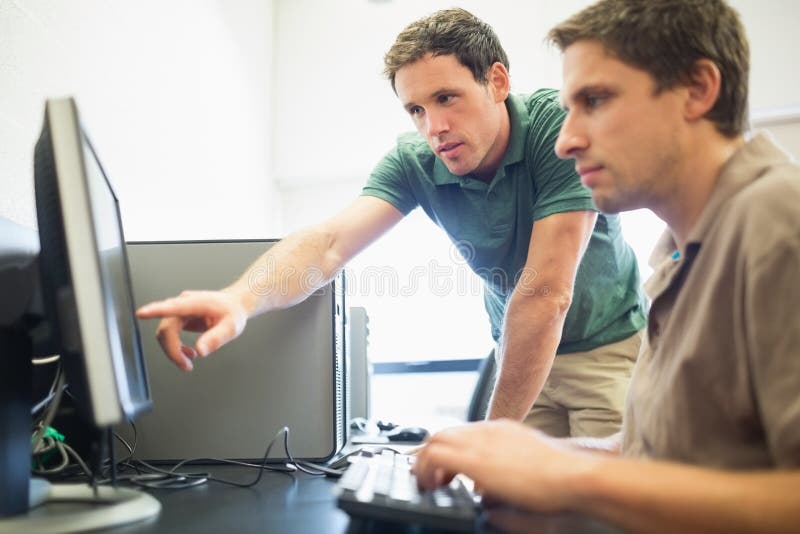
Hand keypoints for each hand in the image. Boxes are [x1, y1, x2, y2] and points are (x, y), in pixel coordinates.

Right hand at [136, 290, 248, 370]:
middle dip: (172, 350)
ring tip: (188, 362)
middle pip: (166, 328)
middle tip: (186, 366)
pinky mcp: (179, 316)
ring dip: (173, 350)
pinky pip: (169, 334)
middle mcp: (184, 304)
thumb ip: (216, 338)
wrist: (235, 305)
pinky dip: (175, 347)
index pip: (172, 308)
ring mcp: (180, 310)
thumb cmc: (233, 313)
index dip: (155, 311)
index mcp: (196, 303)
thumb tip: (200, 351)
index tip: (141, 313)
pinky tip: (188, 353)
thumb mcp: (232, 327)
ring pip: (165, 333)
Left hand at [412, 419, 593, 512]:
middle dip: (430, 454)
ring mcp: (480, 441)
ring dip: (426, 461)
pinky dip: (427, 468)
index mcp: (501, 431)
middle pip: (445, 432)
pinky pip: (436, 455)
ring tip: (429, 483)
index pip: (462, 433)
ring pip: (436, 438)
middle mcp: (488, 431)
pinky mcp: (475, 459)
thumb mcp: (528, 468)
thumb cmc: (561, 477)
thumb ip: (508, 473)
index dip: (447, 450)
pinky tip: (433, 486)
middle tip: (429, 478)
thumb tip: (489, 497)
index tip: (442, 470)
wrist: (573, 474)